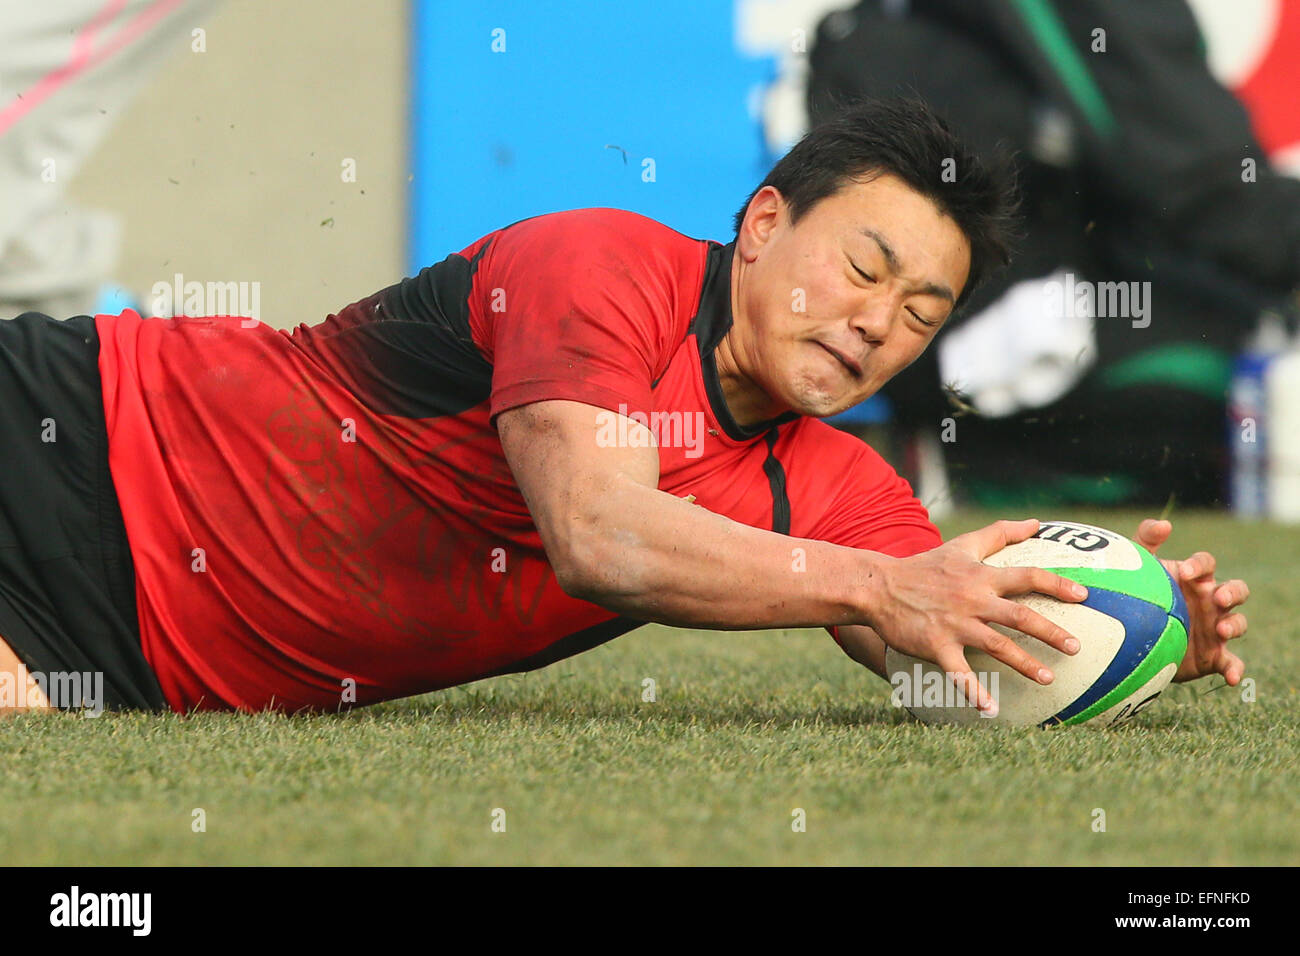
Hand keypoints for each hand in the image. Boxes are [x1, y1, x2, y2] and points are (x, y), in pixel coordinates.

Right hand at [866, 518, 1085, 714]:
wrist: (879, 587)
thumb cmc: (924, 566)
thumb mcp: (961, 545)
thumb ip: (999, 534)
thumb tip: (1035, 523)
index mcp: (980, 576)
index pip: (1026, 576)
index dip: (1057, 585)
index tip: (1084, 595)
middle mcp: (972, 600)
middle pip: (1020, 616)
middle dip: (1051, 632)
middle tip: (1077, 647)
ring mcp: (955, 625)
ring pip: (997, 645)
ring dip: (1025, 664)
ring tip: (1049, 679)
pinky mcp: (936, 646)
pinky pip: (959, 672)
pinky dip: (974, 691)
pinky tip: (990, 710)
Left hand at [1134, 519, 1247, 684]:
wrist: (1133, 640)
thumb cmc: (1138, 596)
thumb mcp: (1136, 567)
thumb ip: (1145, 541)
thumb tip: (1164, 524)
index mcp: (1194, 579)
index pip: (1206, 564)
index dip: (1201, 565)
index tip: (1187, 572)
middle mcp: (1211, 601)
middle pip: (1236, 590)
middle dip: (1232, 592)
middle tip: (1218, 597)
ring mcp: (1216, 628)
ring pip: (1238, 623)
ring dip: (1234, 625)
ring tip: (1221, 630)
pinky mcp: (1215, 655)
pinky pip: (1232, 662)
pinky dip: (1236, 669)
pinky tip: (1232, 677)